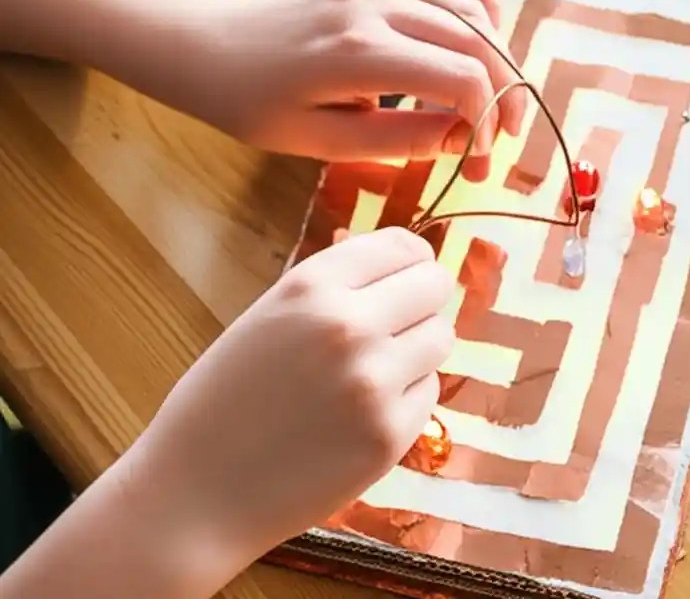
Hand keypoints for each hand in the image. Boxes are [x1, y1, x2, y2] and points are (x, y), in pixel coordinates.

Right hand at [126, 227, 455, 558]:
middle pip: (435, 287)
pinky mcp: (391, 434)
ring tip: (371, 373)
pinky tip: (359, 417)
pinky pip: (429, 393)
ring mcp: (375, 382)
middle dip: (424, 302)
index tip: (407, 275)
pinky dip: (406, 400)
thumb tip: (404, 260)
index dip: (412, 261)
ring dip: (417, 351)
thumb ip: (332, 290)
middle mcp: (348, 326)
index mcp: (310, 287)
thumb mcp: (267, 318)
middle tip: (401, 324)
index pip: (402, 247)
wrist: (196, 493)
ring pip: (441, 338)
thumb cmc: (224, 402)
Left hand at [183, 0, 526, 176]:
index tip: (478, 156)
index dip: (486, 120)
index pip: (460, 78)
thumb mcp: (320, 142)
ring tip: (495, 91)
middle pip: (476, 41)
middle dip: (504, 92)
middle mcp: (374, 4)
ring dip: (497, 52)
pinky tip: (492, 14)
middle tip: (503, 135)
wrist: (207, 46)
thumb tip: (461, 139)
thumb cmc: (254, 103)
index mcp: (357, 53)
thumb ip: (398, 139)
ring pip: (470, 6)